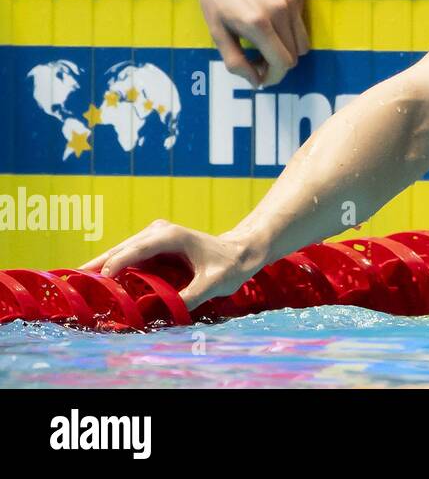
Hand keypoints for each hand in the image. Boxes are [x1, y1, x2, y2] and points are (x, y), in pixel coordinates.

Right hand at [79, 219, 265, 310]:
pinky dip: (112, 268)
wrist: (240, 251)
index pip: (136, 249)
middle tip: (72, 279)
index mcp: (171, 236)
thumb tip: (158, 312)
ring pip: (120, 252)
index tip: (100, 278)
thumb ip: (187, 298)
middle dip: (97, 264)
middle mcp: (159, 232)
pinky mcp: (152, 247)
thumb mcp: (212, 284)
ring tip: (77, 282)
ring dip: (101, 266)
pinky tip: (96, 282)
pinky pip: (128, 258)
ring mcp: (154, 238)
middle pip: (121, 248)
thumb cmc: (229, 265)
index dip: (116, 263)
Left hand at [183, 0, 308, 86]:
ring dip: (286, 43)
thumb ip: (236, 62)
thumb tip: (256, 82)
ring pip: (301, 37)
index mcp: (258, 25)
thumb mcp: (217, 32)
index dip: (275, 76)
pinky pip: (301, 17)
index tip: (265, 77)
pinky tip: (270, 9)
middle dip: (279, 61)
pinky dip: (289, 21)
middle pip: (295, 53)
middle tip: (260, 54)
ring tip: (267, 36)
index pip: (283, 63)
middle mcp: (279, 10)